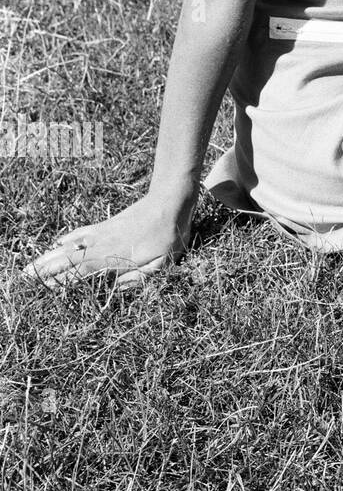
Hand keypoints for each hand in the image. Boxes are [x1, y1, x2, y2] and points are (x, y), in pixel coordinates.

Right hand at [22, 192, 193, 287]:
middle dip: (45, 270)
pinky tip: (56, 243)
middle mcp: (102, 245)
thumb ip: (140, 278)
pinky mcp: (106, 224)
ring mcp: (102, 233)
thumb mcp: (164, 262)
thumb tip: (116, 288)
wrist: (170, 199)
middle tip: (23, 279)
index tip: (43, 291)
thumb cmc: (170, 233)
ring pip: (69, 246)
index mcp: (115, 257)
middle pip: (68, 259)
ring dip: (49, 256)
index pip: (82, 273)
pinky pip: (81, 233)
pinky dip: (66, 238)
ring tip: (31, 266)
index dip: (62, 282)